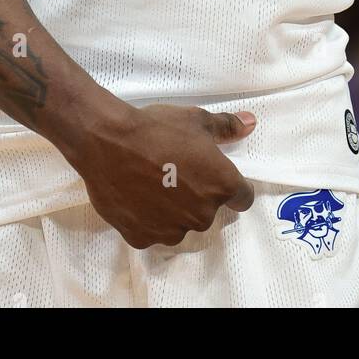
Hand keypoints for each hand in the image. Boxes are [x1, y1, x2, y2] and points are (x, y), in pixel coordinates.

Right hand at [70, 101, 255, 248]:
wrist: (108, 141)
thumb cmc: (156, 128)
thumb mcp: (196, 120)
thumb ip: (226, 126)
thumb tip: (250, 124)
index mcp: (221, 185)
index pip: (242, 198)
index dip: (233, 188)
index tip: (215, 176)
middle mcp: (202, 215)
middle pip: (208, 211)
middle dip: (197, 195)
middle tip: (174, 171)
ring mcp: (172, 231)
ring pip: (180, 224)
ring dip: (173, 210)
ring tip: (151, 183)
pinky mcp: (143, 238)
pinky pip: (152, 232)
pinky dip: (147, 219)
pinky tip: (135, 196)